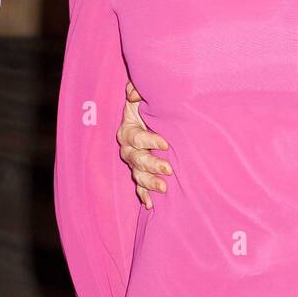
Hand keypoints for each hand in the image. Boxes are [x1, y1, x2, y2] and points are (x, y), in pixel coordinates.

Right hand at [117, 79, 171, 209]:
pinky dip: (144, 195)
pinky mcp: (142, 173)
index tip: (166, 142)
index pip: (136, 137)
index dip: (149, 140)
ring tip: (164, 188)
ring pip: (138, 175)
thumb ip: (138, 91)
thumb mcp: (146, 96)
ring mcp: (135, 163)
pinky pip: (139, 187)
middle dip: (152, 164)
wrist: (159, 120)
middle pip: (136, 159)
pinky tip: (151, 205)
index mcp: (129, 130)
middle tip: (168, 168)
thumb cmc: (153, 108)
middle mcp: (129, 148)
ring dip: (149, 183)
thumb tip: (133, 94)